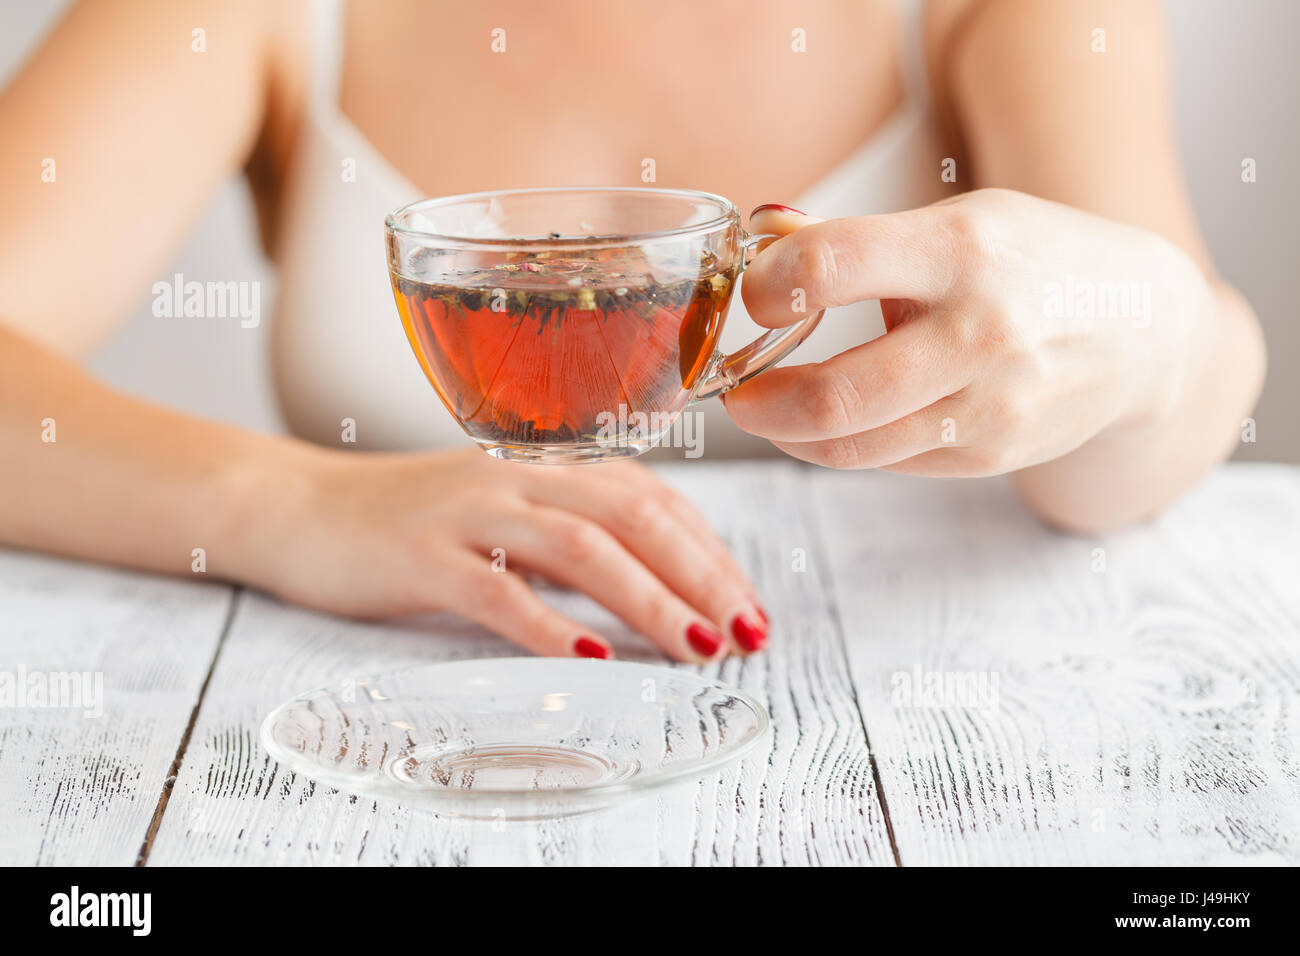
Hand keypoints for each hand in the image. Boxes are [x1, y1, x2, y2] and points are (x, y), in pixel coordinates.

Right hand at [241, 447, 766, 661]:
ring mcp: (470, 514)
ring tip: (696, 648)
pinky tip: (590, 659)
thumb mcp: (507, 519)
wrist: (301, 509)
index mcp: (548, 469)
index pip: (654, 499)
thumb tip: (656, 585)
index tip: (750, 604)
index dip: (710, 552)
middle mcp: (519, 480)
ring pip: (579, 547)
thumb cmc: (414, 522)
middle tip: (748, 633)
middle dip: (701, 576)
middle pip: (632, 515)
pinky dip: (548, 625)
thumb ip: (573, 540)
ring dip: (647, 599)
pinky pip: (496, 590)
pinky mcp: (421, 557)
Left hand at [724, 189, 1213, 475]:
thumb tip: (763, 238)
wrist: (1142, 329)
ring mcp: (990, 404)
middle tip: (734, 393)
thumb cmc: (1032, 263)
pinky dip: (842, 446)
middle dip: (759, 402)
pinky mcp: (991, 453)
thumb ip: (856, 239)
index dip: (768, 285)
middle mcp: (980, 331)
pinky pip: (887, 462)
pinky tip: (831, 423)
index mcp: (961, 249)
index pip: (833, 264)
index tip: (752, 297)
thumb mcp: (957, 222)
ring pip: (852, 446)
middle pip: (834, 395)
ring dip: (788, 435)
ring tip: (769, 412)